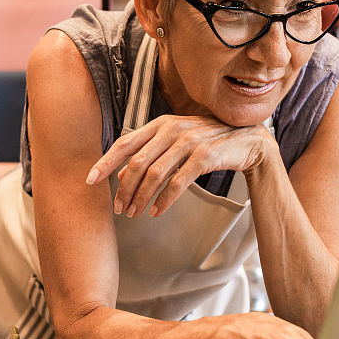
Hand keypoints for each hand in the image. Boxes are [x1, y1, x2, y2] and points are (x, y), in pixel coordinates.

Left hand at [84, 115, 273, 217]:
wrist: (249, 140)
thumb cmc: (209, 142)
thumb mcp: (175, 144)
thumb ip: (149, 155)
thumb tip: (119, 176)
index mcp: (160, 124)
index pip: (125, 144)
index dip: (105, 163)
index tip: (90, 181)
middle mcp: (172, 129)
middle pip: (137, 163)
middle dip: (124, 190)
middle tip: (119, 210)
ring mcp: (189, 141)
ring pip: (155, 174)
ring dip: (141, 198)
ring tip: (134, 214)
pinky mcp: (205, 156)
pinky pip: (178, 183)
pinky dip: (164, 200)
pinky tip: (157, 212)